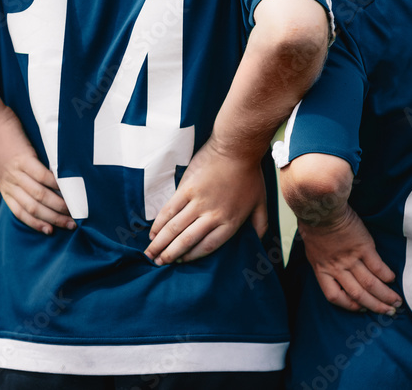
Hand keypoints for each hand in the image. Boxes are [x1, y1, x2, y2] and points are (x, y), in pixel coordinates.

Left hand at [0, 106, 74, 233]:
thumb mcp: (2, 166)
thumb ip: (17, 177)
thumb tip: (39, 184)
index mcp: (4, 188)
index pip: (21, 213)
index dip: (37, 224)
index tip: (52, 231)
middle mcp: (9, 184)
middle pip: (33, 208)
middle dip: (53, 219)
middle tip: (72, 224)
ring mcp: (16, 172)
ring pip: (39, 195)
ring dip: (58, 205)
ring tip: (73, 210)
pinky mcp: (22, 158)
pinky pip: (41, 175)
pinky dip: (56, 184)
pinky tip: (68, 187)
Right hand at [145, 139, 266, 264]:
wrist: (237, 148)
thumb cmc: (250, 174)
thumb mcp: (261, 203)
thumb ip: (260, 225)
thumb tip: (259, 243)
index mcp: (230, 222)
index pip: (208, 246)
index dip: (192, 256)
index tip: (181, 262)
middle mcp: (212, 216)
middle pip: (187, 241)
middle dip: (170, 255)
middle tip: (158, 263)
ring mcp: (198, 202)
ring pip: (175, 228)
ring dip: (160, 242)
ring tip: (150, 253)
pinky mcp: (186, 188)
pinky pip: (170, 210)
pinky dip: (159, 223)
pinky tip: (153, 232)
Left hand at [299, 205, 399, 314]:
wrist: (321, 209)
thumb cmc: (315, 226)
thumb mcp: (314, 250)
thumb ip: (325, 263)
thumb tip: (339, 272)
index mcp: (322, 270)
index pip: (334, 296)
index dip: (349, 305)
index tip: (361, 308)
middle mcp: (337, 268)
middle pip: (358, 294)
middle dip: (375, 306)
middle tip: (388, 312)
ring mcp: (350, 259)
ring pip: (370, 284)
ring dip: (385, 295)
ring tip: (396, 301)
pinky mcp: (363, 247)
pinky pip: (377, 267)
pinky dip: (386, 275)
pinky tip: (392, 279)